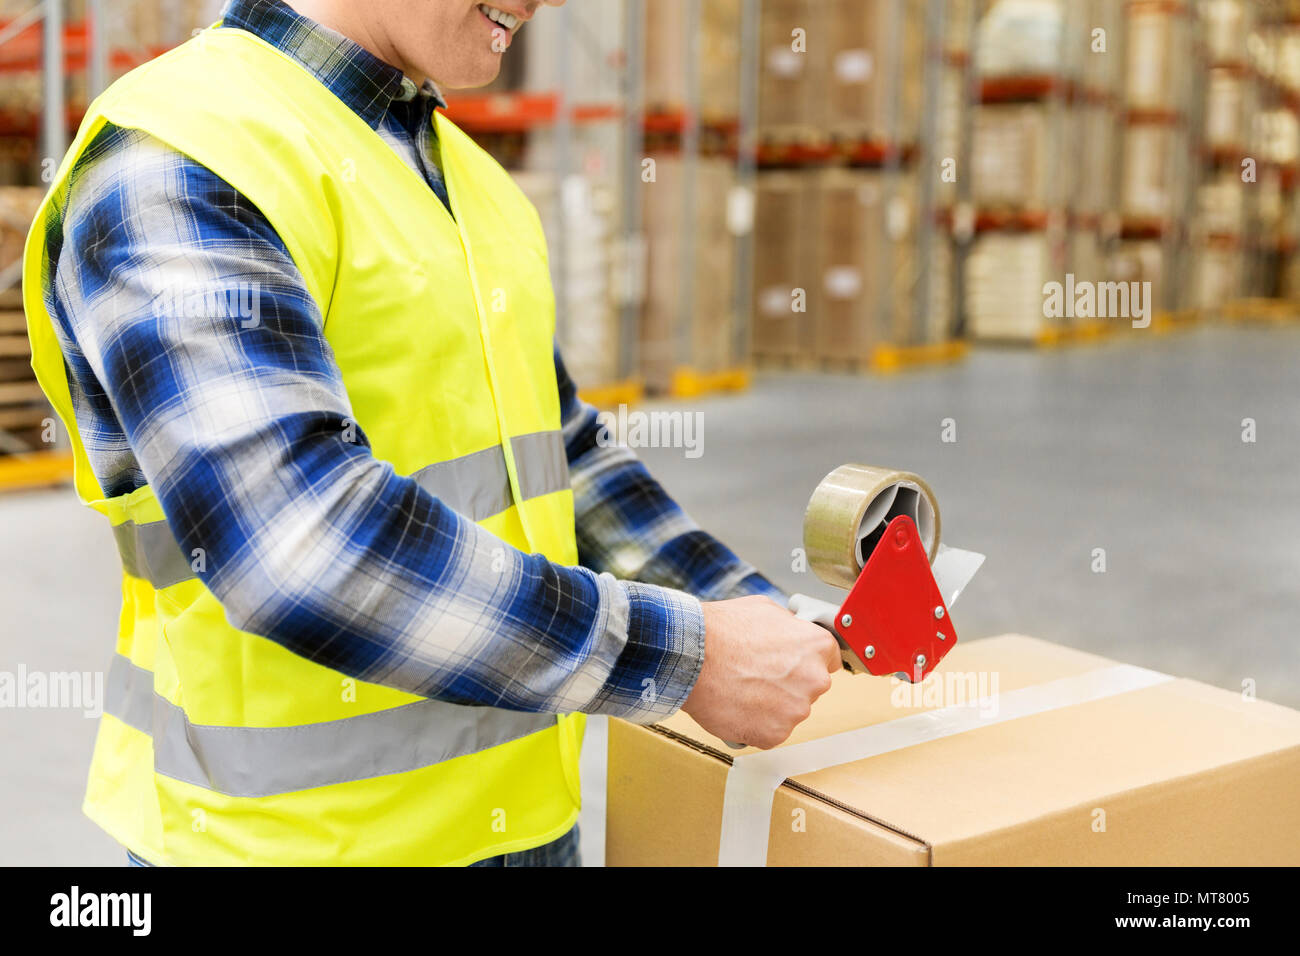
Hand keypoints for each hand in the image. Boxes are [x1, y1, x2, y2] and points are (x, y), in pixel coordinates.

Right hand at [682, 595, 840, 748]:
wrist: (691, 656)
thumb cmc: (722, 630)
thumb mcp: (765, 610)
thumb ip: (789, 627)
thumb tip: (792, 632)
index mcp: (817, 646)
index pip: (829, 659)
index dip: (805, 660)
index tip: (792, 664)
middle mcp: (814, 680)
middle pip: (809, 688)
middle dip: (788, 684)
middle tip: (757, 674)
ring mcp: (795, 710)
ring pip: (788, 711)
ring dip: (770, 705)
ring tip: (741, 688)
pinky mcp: (774, 734)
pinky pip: (769, 731)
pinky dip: (754, 724)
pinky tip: (736, 705)